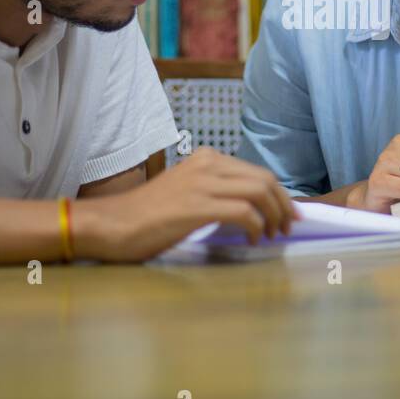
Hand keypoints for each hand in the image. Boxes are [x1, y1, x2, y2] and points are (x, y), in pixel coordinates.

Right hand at [73, 148, 297, 261]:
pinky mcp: (197, 206)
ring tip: (274, 236)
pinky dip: (257, 227)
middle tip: (288, 227)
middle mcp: (206, 164)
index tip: (288, 214)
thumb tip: (248, 209)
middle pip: (264, 179)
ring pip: (259, 192)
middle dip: (283, 204)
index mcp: (205, 159)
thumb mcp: (184, 192)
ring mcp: (202, 183)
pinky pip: (244, 212)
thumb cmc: (144, 216)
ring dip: (274, 216)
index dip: (279, 194)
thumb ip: (214, 192)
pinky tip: (254, 240)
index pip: (256, 172)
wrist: (110, 224)